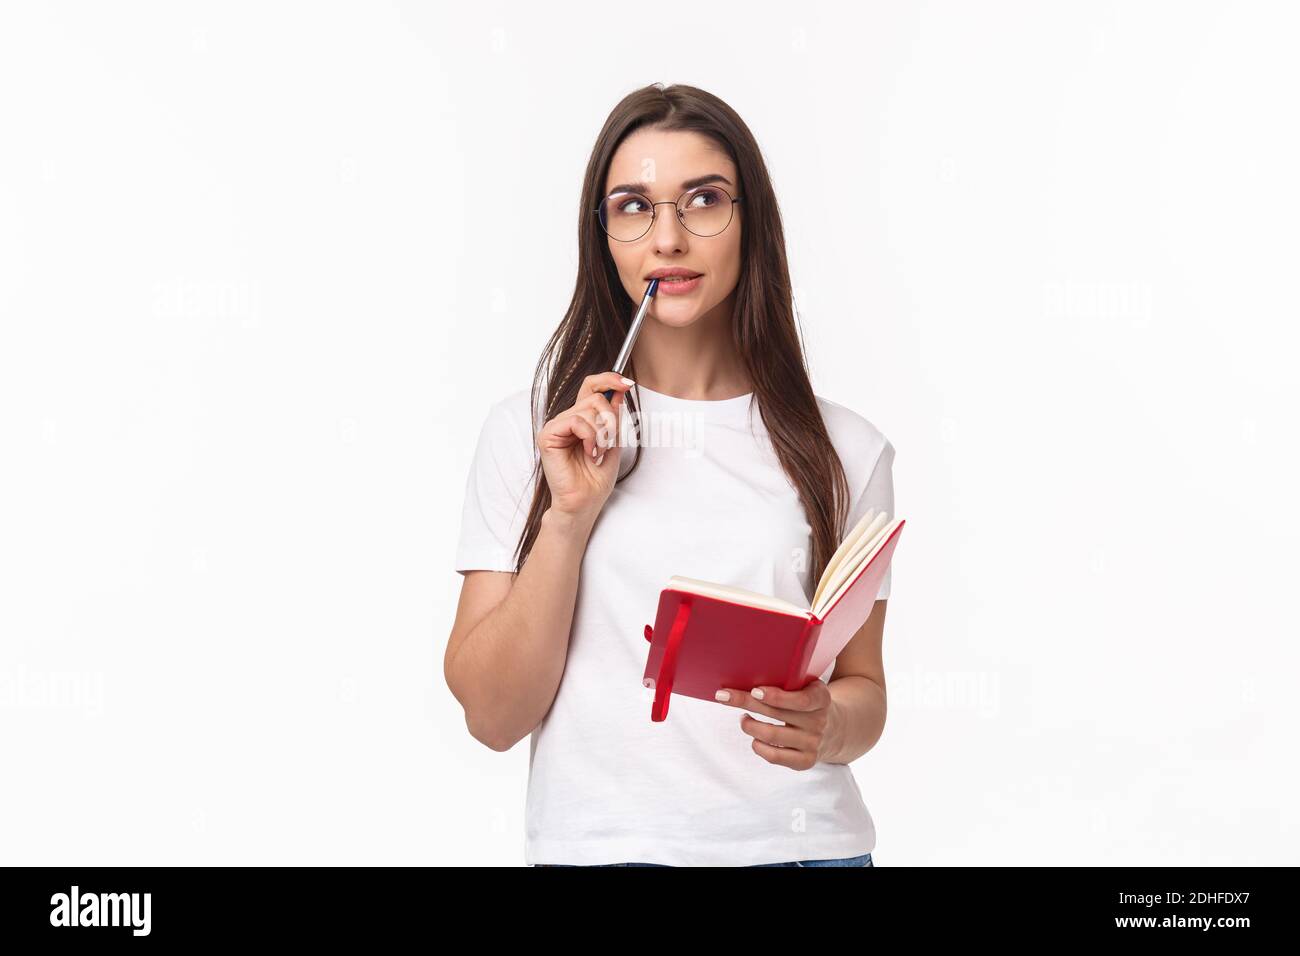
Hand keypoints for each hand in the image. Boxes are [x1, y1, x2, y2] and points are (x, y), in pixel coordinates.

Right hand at [537, 371, 634, 519]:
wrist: (584, 502)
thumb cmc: (596, 478)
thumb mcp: (613, 441)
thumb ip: (613, 416)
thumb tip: (618, 391)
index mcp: (580, 419)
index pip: (591, 387)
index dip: (608, 380)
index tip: (627, 384)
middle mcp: (566, 419)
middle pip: (594, 397)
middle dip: (611, 419)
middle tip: (610, 442)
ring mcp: (556, 426)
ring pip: (588, 409)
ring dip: (602, 434)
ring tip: (598, 453)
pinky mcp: (548, 435)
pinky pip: (577, 421)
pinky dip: (590, 437)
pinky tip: (590, 452)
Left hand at [713, 680, 836, 770]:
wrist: (834, 729)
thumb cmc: (807, 700)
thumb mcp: (807, 686)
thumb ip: (790, 678)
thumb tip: (751, 666)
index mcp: (821, 699)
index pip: (801, 700)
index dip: (777, 697)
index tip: (755, 690)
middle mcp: (819, 722)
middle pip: (777, 715)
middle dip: (746, 703)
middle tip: (724, 695)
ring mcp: (813, 744)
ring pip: (772, 736)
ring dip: (749, 726)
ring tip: (743, 719)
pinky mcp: (805, 761)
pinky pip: (775, 757)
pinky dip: (758, 746)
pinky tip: (754, 738)